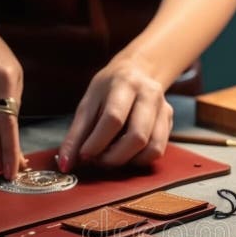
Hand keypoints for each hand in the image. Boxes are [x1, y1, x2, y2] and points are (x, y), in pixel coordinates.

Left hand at [58, 56, 173, 172]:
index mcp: (125, 84)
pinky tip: (126, 154)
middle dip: (114, 157)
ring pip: (152, 148)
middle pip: (137, 136)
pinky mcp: (169, 121)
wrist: (138, 72)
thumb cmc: (108, 89)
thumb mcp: (88, 103)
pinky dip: (139, 160)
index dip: (97, 142)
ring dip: (128, 161)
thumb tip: (65, 164)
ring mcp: (163, 108)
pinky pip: (158, 150)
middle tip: (98, 161)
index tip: (84, 155)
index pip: (114, 118)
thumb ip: (76, 134)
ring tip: (111, 158)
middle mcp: (149, 94)